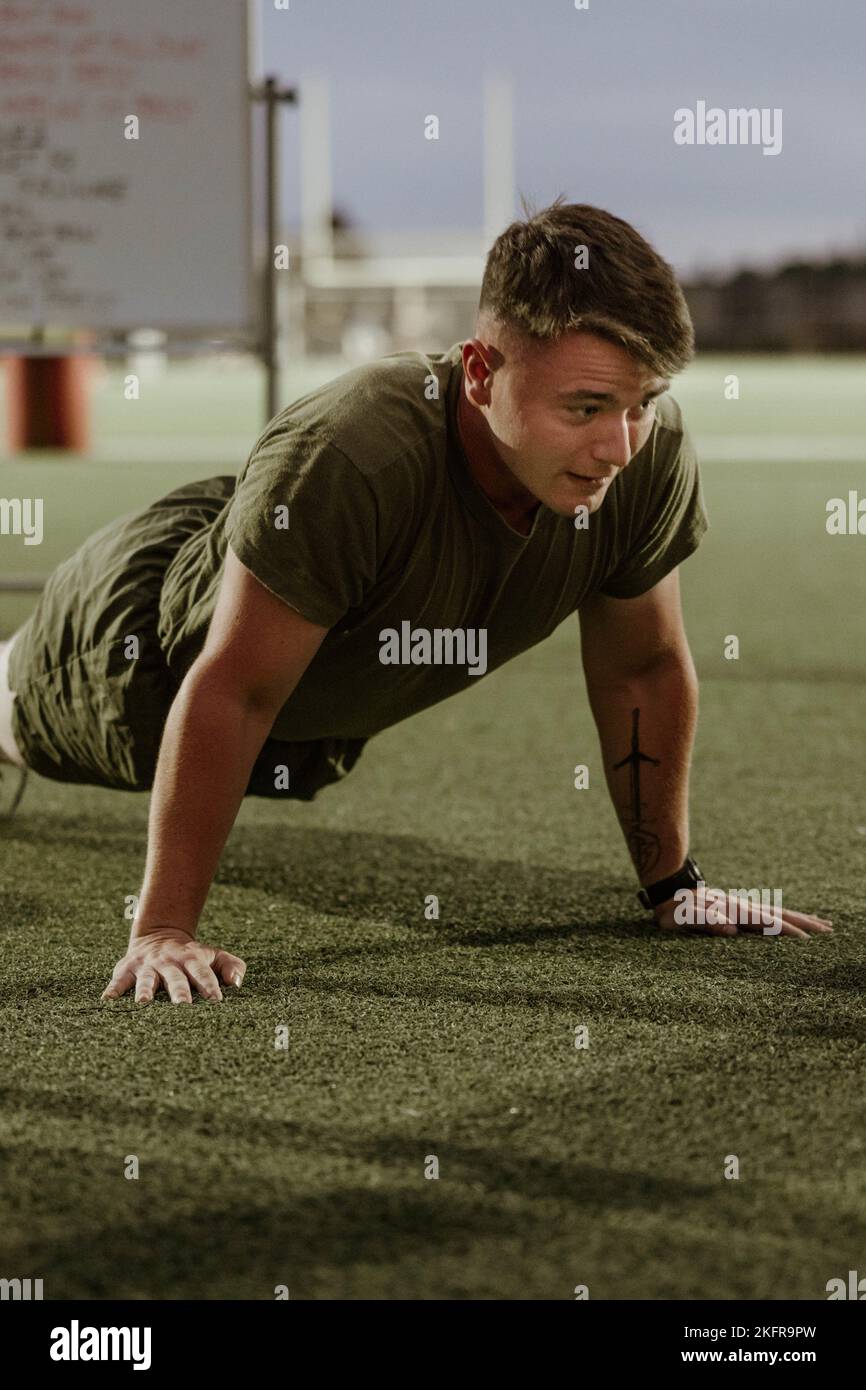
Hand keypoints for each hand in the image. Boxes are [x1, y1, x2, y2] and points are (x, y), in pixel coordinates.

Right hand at [101, 927, 245, 1003]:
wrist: (158, 935)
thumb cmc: (191, 955)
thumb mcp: (213, 955)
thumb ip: (231, 966)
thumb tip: (237, 983)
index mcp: (191, 959)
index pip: (202, 972)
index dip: (209, 985)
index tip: (216, 1000)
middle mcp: (168, 962)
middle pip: (174, 977)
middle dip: (178, 991)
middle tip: (183, 1007)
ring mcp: (146, 966)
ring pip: (146, 979)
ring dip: (145, 990)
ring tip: (143, 1003)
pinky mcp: (126, 969)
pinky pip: (118, 981)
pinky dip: (113, 989)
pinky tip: (107, 1001)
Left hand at [653, 887, 832, 939]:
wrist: (668, 890)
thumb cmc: (673, 911)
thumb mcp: (683, 919)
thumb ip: (705, 922)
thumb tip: (731, 929)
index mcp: (732, 911)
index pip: (764, 921)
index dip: (784, 930)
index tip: (805, 939)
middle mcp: (741, 906)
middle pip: (778, 913)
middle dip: (803, 922)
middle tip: (828, 929)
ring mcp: (741, 906)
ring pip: (776, 911)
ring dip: (798, 917)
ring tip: (821, 924)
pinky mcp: (739, 908)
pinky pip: (767, 912)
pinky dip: (784, 916)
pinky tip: (792, 921)